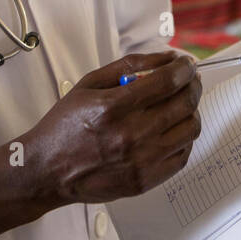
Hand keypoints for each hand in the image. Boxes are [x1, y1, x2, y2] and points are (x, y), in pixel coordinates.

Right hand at [19, 51, 201, 205]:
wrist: (47, 170)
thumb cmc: (65, 126)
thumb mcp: (89, 84)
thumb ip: (130, 66)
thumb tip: (167, 59)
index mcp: (113, 108)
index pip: (167, 81)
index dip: (184, 68)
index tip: (186, 63)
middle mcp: (130, 135)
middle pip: (184, 103)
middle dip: (193, 84)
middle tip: (189, 79)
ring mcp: (141, 161)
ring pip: (190, 128)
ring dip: (192, 110)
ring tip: (181, 103)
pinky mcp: (145, 180)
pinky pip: (183, 154)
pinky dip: (184, 136)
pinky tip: (174, 128)